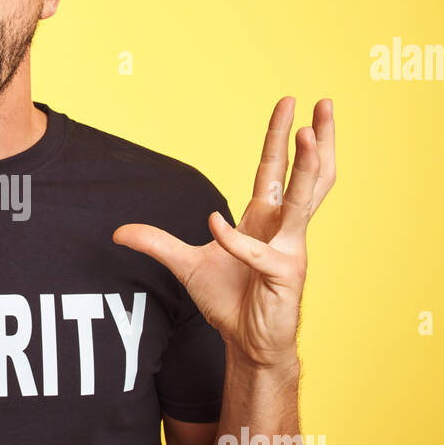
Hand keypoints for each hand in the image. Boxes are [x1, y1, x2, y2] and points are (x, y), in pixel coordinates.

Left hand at [112, 97, 335, 368]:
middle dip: (316, 138)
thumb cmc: (230, 302)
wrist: (247, 343)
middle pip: (307, 175)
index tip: (290, 102)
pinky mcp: (284, 275)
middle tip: (324, 101)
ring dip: (306, 168)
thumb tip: (119, 231)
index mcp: (266, 218)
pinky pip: (260, 252)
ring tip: (307, 134)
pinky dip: (234, 240)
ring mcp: (289, 250)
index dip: (280, 136)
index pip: (276, 169)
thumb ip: (156, 243)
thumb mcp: (186, 265)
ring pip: (304, 202)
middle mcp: (284, 228)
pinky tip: (213, 226)